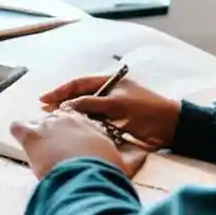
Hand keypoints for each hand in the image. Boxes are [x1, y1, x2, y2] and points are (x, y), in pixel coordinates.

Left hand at [11, 111, 148, 178]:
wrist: (85, 175)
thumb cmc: (106, 172)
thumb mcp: (126, 163)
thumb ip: (134, 157)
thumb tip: (145, 154)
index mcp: (90, 123)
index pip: (81, 116)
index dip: (76, 126)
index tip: (74, 136)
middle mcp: (69, 118)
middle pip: (59, 116)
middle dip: (56, 128)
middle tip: (54, 143)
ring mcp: (49, 124)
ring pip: (39, 120)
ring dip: (38, 131)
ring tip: (38, 142)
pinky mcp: (31, 134)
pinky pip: (18, 127)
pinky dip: (19, 132)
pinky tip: (20, 137)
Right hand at [39, 74, 180, 149]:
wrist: (171, 128)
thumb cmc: (146, 111)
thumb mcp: (117, 105)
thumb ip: (91, 103)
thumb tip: (67, 106)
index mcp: (109, 82)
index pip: (79, 84)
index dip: (60, 91)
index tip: (44, 99)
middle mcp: (108, 94)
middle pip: (79, 97)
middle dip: (61, 104)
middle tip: (45, 113)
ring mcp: (111, 110)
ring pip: (84, 112)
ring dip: (71, 117)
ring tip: (54, 123)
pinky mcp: (114, 125)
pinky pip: (93, 124)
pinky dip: (82, 126)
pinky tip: (72, 132)